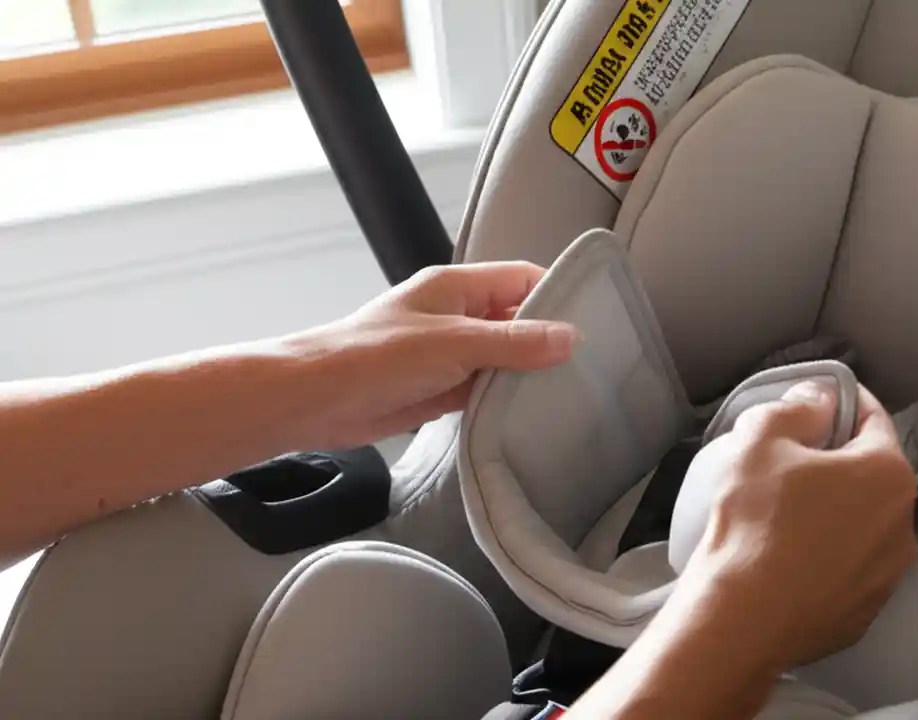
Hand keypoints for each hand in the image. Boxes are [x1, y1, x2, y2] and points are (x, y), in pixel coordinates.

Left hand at [280, 261, 577, 449]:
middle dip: (549, 338)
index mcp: (458, 286)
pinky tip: (537, 413)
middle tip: (594, 364)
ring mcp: (451, 354)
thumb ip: (513, 341)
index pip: (521, 279)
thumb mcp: (454, 343)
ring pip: (505, 358)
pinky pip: (487, 389)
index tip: (594, 321)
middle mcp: (458, 316)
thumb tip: (570, 338)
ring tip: (576, 391)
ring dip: (529, 373)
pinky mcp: (443, 389)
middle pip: (517, 319)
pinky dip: (508, 399)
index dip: (557, 295)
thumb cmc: (376, 357)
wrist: (316, 400)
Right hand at [682, 381, 917, 670]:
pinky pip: (849, 569)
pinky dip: (827, 557)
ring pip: (862, 525)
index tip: (816, 403)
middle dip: (836, 463)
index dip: (842, 403)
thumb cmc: (753, 521)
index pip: (872, 419)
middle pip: (871, 475)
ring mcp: (888, 576)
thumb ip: (799, 406)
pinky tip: (788, 559)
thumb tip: (821, 397)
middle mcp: (904, 526)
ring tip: (785, 516)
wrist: (739, 618)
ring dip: (834, 513)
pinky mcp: (865, 613)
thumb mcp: (762, 439)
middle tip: (789, 462)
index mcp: (888, 474)